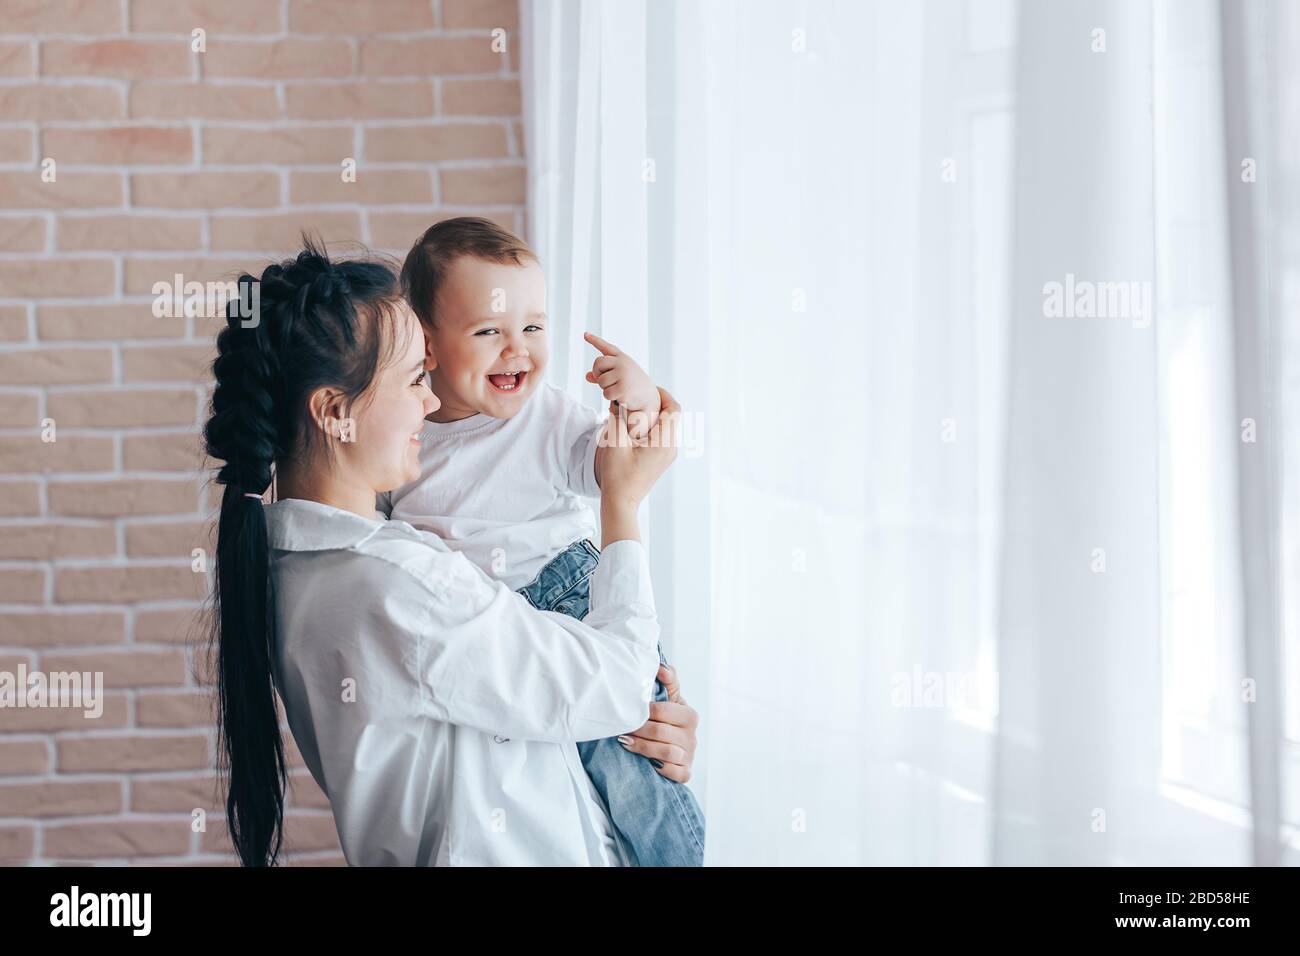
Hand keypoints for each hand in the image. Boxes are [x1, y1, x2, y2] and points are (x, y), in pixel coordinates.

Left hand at [584, 332, 661, 438]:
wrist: (650, 397)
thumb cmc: (633, 385)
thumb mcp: (620, 376)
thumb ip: (604, 374)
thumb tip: (587, 376)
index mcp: (622, 358)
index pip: (606, 347)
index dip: (594, 340)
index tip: (585, 334)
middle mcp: (622, 363)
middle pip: (598, 363)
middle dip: (598, 374)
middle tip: (608, 381)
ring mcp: (623, 374)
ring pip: (601, 381)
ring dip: (606, 388)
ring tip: (619, 389)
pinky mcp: (623, 388)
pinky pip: (606, 393)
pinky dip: (611, 397)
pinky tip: (622, 396)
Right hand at [595, 386, 678, 512]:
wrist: (621, 503)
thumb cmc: (617, 475)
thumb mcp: (615, 442)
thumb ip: (618, 417)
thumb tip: (620, 400)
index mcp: (664, 442)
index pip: (674, 409)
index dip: (663, 394)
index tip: (648, 387)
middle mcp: (670, 448)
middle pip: (671, 416)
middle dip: (656, 403)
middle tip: (637, 394)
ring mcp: (667, 455)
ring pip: (666, 426)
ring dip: (652, 415)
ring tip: (633, 409)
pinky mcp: (661, 460)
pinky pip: (661, 436)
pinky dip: (650, 427)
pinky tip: (633, 426)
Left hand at [618, 663, 697, 781]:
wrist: (674, 747)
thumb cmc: (668, 720)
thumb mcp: (670, 699)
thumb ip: (668, 680)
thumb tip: (660, 666)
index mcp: (689, 715)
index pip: (662, 711)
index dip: (642, 712)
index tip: (627, 712)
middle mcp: (692, 736)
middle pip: (660, 732)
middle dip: (638, 731)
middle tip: (620, 729)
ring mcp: (690, 755)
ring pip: (666, 753)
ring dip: (643, 748)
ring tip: (625, 742)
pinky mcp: (686, 773)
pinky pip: (674, 773)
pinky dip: (659, 768)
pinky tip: (645, 763)